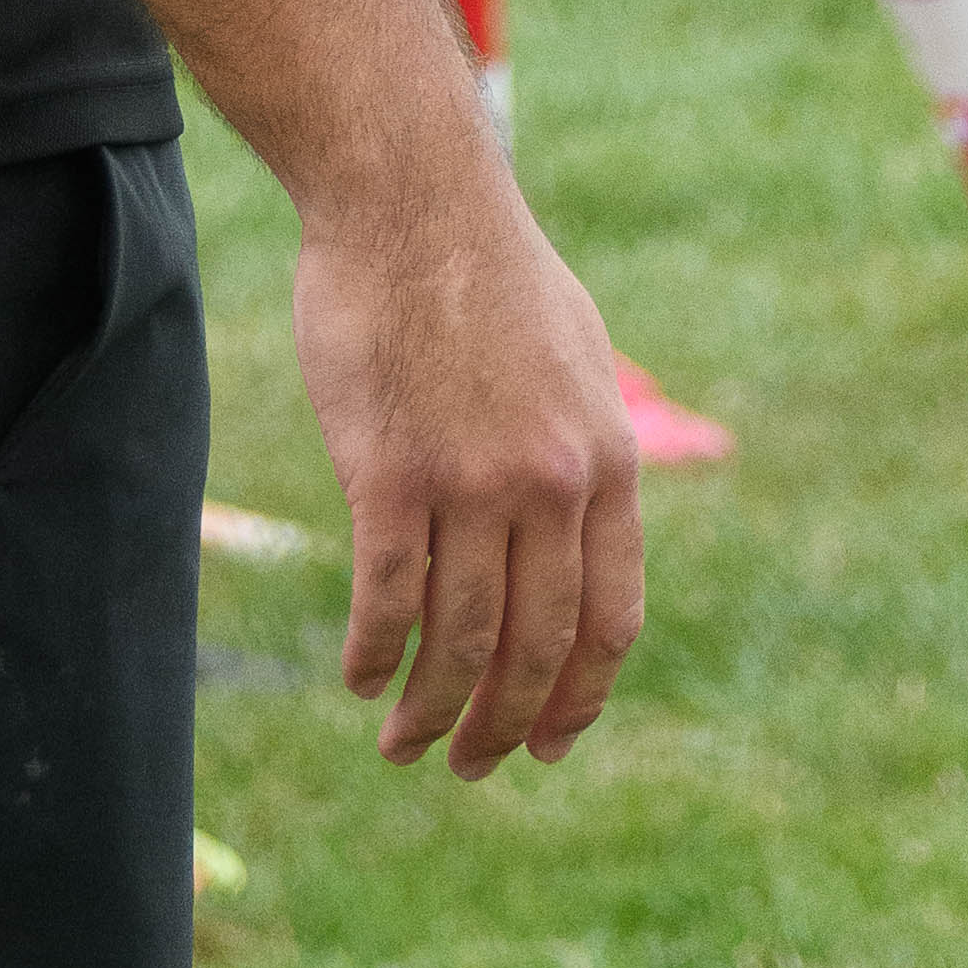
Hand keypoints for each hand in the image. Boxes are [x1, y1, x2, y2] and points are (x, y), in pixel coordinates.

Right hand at [292, 179, 643, 776]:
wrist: (409, 199)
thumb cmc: (487, 269)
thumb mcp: (579, 357)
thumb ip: (587, 448)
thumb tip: (589, 528)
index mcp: (606, 462)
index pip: (609, 621)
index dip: (579, 698)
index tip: (548, 743)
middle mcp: (550, 486)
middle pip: (535, 648)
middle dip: (503, 727)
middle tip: (470, 768)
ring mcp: (471, 483)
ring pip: (458, 640)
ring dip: (430, 710)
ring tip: (403, 742)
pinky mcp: (390, 473)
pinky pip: (388, 598)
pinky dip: (373, 652)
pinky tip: (357, 674)